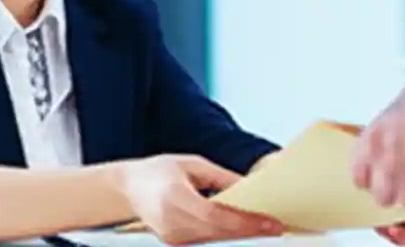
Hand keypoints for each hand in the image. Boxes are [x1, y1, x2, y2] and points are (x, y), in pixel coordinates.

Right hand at [117, 155, 283, 244]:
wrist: (129, 188)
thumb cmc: (157, 171)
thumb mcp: (192, 165)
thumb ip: (221, 178)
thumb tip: (250, 186)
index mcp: (175, 197)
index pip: (216, 217)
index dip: (245, 222)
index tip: (270, 223)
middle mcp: (172, 221)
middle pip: (218, 233)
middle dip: (249, 231)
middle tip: (275, 227)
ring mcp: (172, 237)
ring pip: (214, 241)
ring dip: (240, 236)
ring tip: (263, 228)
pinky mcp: (174, 243)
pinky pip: (205, 242)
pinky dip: (224, 236)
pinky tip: (241, 230)